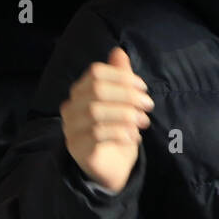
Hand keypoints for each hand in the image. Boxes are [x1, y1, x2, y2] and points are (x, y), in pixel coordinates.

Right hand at [60, 47, 153, 193]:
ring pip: (96, 113)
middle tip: (148, 106)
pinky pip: (96, 135)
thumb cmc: (117, 128)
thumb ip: (120, 77)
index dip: (122, 77)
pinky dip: (120, 133)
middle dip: (127, 95)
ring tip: (143, 122)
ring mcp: (71, 128)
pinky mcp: (77, 147)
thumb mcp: (122, 101)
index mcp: (81, 91)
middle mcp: (71, 107)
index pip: (96, 73)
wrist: (111, 166)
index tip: (143, 88)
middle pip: (97, 91)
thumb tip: (118, 52)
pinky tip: (133, 137)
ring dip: (126, 115)